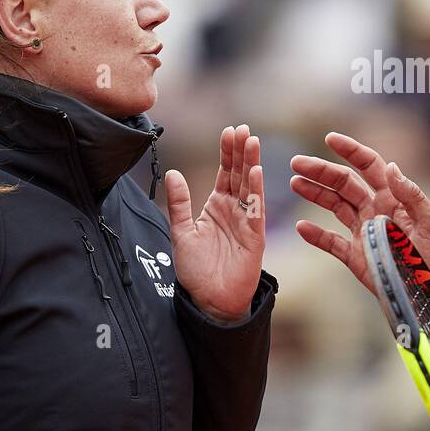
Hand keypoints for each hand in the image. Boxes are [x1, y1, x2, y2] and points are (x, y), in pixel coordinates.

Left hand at [165, 124, 264, 322]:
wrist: (208, 301)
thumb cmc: (197, 271)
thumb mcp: (181, 232)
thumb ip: (179, 203)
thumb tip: (173, 173)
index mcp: (217, 207)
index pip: (226, 173)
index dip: (228, 152)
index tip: (229, 130)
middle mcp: (234, 211)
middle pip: (240, 174)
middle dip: (242, 151)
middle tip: (243, 129)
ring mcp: (246, 222)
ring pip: (250, 187)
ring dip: (251, 164)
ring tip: (251, 141)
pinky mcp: (254, 237)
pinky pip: (255, 210)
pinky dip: (256, 191)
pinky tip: (256, 172)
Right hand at [290, 132, 429, 310]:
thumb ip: (412, 195)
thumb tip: (391, 167)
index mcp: (392, 197)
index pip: (369, 166)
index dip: (350, 151)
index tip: (330, 138)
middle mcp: (374, 210)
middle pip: (344, 183)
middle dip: (321, 170)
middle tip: (296, 162)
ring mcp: (362, 232)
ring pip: (334, 206)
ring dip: (315, 193)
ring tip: (295, 182)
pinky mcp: (355, 255)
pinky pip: (331, 242)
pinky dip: (315, 236)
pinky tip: (301, 227)